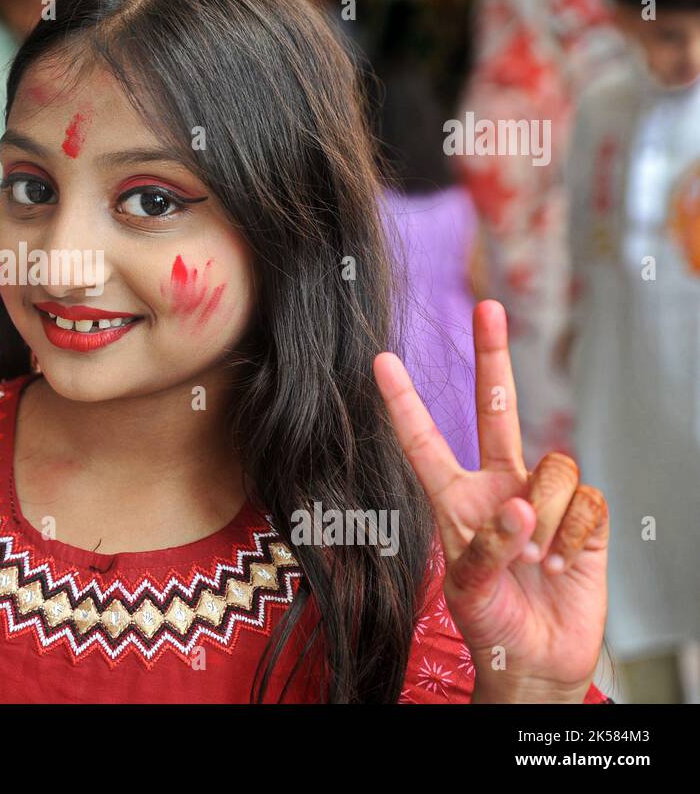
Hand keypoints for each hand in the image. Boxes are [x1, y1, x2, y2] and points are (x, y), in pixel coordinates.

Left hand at [374, 300, 607, 702]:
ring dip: (548, 518)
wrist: (537, 658)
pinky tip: (565, 561)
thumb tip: (520, 508)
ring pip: (553, 467)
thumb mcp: (470, 590)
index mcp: (454, 499)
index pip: (424, 442)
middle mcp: (498, 486)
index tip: (380, 361)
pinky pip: (586, 501)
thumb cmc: (491, 622)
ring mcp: (542, 497)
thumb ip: (487, 548)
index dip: (404, 403)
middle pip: (499, 409)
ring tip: (539, 560)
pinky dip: (576, 535)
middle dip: (495, 356)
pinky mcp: (583, 516)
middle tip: (487, 306)